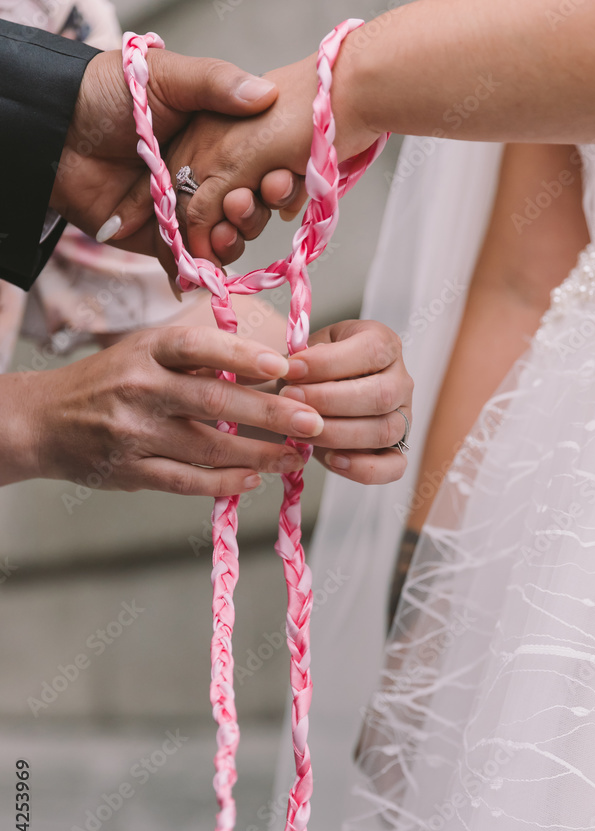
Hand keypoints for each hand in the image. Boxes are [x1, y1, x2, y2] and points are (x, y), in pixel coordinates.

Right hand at [1, 326, 326, 494]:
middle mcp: (141, 389)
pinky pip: (187, 481)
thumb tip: (265, 369)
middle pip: (215, 401)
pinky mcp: (131, 471)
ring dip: (259, 455)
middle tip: (311, 421)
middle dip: (271, 413)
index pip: (199, 347)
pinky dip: (224, 482)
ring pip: (209, 447)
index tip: (283, 366)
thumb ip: (198, 359)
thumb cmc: (111, 380)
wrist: (47, 420)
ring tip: (294, 457)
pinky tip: (253, 481)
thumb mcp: (145, 351)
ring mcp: (135, 433)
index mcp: (148, 351)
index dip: (242, 356)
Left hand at [51, 48, 305, 269]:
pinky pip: (186, 261)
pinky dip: (198, 270)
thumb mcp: (166, 76)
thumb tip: (265, 93)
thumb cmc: (107, 93)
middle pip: (246, 210)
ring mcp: (182, 212)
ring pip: (222, 240)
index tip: (278, 181)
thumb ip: (216, 82)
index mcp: (214, 141)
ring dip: (228, 244)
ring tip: (219, 237)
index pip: (258, 169)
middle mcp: (203, 178)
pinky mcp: (159, 240)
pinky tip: (206, 267)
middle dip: (250, 216)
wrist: (55, 132)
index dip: (272, 180)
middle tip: (239, 208)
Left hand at [280, 320, 412, 484]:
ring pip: (385, 430)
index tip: (291, 370)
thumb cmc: (310, 370)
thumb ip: (300, 360)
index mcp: (383, 344)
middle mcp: (401, 380)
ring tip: (301, 431)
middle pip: (381, 395)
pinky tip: (332, 460)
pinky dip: (364, 468)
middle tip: (291, 401)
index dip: (329, 363)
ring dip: (338, 434)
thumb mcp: (305, 353)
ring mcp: (403, 416)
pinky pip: (394, 466)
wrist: (311, 392)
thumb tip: (290, 371)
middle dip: (329, 401)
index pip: (371, 350)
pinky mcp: (397, 448)